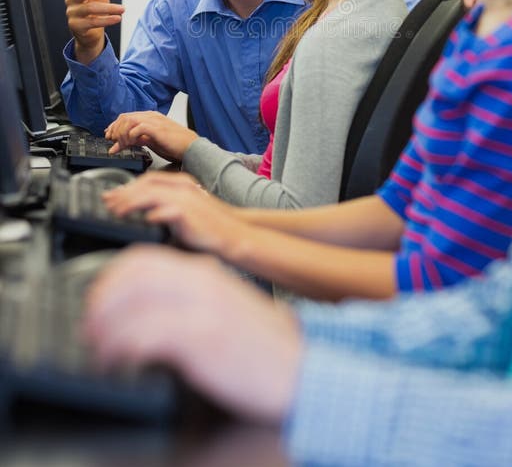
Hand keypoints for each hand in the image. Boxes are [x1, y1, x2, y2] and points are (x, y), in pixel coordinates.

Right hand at [65, 0, 123, 63]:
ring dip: (109, 8)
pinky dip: (107, 19)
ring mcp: (72, 13)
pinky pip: (92, 22)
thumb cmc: (95, 8)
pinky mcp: (76, 26)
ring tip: (123, 9)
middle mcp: (72, 0)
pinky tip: (118, 18)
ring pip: (91, 8)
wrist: (90, 34)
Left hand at [83, 246, 301, 421]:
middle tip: (92, 325)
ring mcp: (203, 308)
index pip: (145, 259)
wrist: (303, 368)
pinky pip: (147, 334)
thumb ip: (193, 298)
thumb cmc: (265, 345)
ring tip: (100, 348)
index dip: (113, 279)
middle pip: (133, 274)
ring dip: (106, 325)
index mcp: (206, 273)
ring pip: (134, 301)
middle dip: (102, 299)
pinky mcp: (203, 337)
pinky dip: (124, 347)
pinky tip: (120, 361)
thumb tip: (150, 310)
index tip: (100, 301)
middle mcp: (202, 282)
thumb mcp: (227, 306)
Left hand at [103, 171, 240, 254]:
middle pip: (146, 184)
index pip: (148, 179)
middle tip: (108, 202)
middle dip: (124, 193)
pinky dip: (154, 214)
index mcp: (180, 184)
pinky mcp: (189, 214)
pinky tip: (145, 219)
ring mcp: (185, 199)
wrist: (233, 232)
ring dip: (131, 203)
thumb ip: (167, 207)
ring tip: (117, 212)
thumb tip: (146, 212)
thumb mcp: (186, 211)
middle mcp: (181, 188)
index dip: (128, 186)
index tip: (113, 195)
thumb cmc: (209, 225)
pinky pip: (167, 211)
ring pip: (151, 195)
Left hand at [105, 111, 197, 160]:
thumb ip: (136, 140)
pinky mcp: (158, 128)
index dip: (114, 126)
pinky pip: (138, 127)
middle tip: (112, 141)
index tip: (109, 135)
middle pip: (124, 117)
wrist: (190, 147)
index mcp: (149, 117)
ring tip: (121, 144)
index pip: (126, 116)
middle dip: (115, 129)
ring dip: (121, 133)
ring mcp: (154, 121)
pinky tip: (132, 143)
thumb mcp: (150, 141)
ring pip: (129, 120)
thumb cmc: (173, 144)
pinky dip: (131, 135)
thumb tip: (121, 144)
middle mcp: (151, 116)